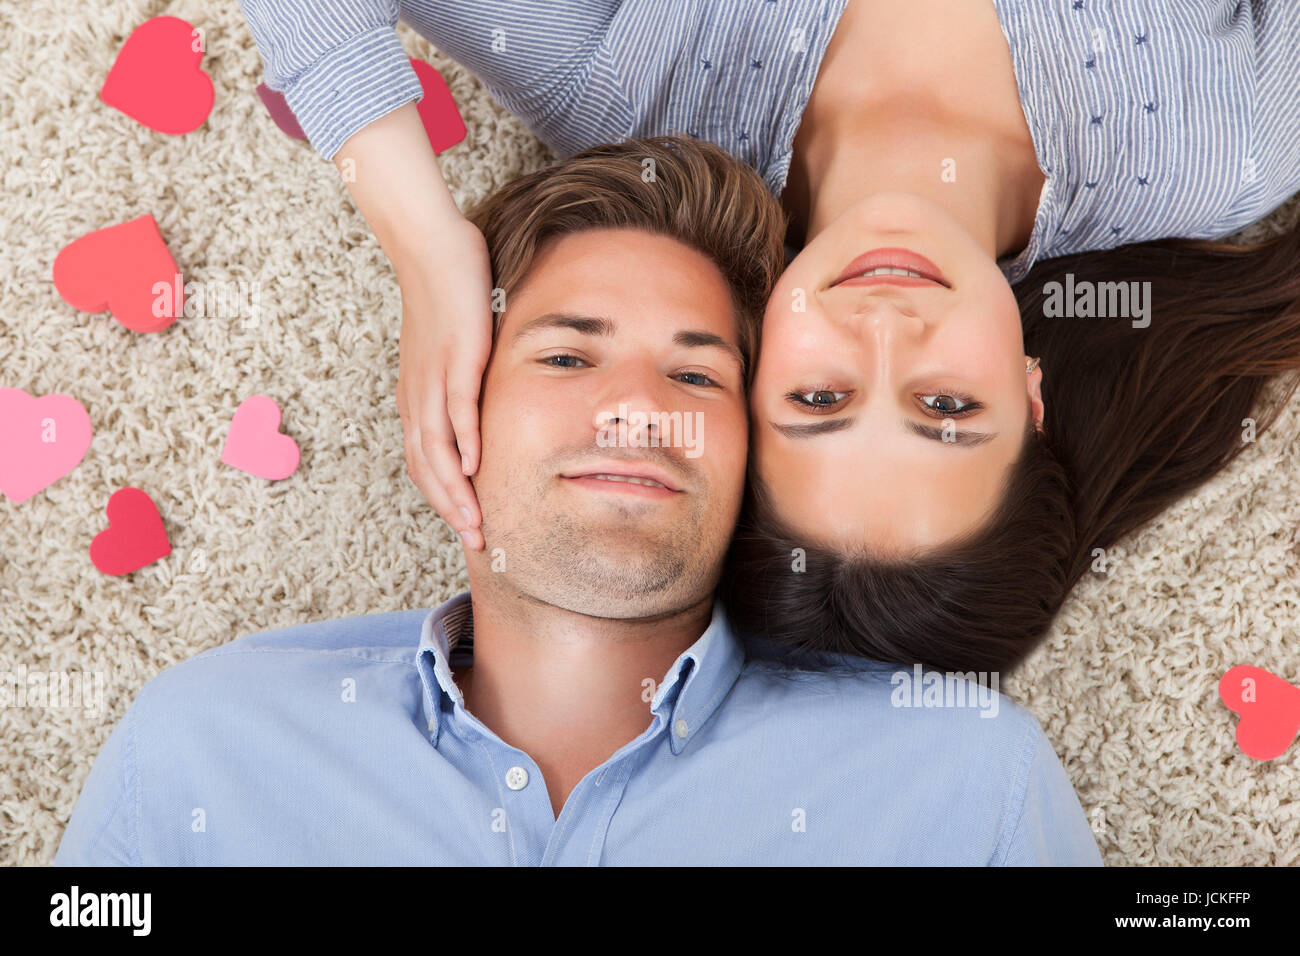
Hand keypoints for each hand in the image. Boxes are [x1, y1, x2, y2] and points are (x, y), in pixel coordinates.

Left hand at [395, 219, 490, 550]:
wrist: (431, 250)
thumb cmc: (447, 298)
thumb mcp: (453, 352)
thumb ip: (466, 383)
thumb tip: (488, 406)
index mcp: (416, 399)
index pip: (425, 463)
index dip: (441, 499)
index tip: (464, 526)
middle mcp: (418, 396)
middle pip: (428, 467)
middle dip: (450, 509)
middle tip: (474, 541)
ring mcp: (434, 378)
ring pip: (438, 448)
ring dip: (455, 489)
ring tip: (475, 520)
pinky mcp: (456, 357)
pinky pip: (457, 408)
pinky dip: (465, 441)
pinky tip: (478, 465)